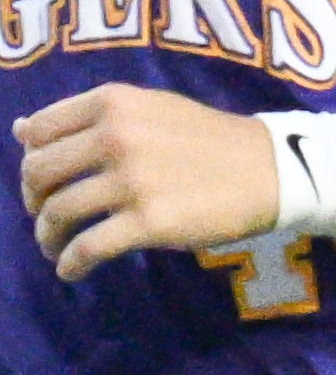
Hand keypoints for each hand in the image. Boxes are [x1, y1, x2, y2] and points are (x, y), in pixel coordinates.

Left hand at [15, 85, 277, 279]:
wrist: (271, 170)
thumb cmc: (211, 140)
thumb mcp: (149, 109)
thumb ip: (91, 117)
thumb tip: (21, 129)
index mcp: (113, 102)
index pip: (40, 130)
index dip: (30, 159)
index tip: (42, 181)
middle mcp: (115, 136)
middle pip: (40, 172)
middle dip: (32, 200)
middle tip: (45, 216)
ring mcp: (131, 180)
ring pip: (59, 212)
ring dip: (47, 236)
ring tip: (56, 248)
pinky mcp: (149, 222)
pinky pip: (89, 247)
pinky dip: (71, 263)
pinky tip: (71, 271)